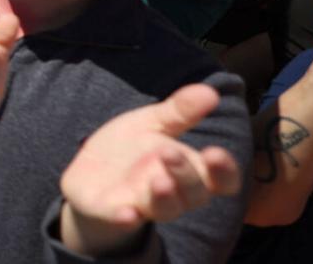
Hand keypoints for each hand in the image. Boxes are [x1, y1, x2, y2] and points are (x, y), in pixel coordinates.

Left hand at [58, 84, 240, 255]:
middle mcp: (172, 193)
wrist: (89, 174)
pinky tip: (127, 214)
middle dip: (185, 175)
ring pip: (165, 210)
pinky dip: (125, 218)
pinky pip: (122, 221)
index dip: (223, 172)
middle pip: (194, 194)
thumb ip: (179, 111)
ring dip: (165, 197)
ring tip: (159, 180)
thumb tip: (211, 91)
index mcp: (189, 170)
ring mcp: (142, 205)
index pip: (220, 180)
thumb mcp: (151, 123)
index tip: (215, 154)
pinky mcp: (111, 213)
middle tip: (169, 152)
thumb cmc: (130, 150)